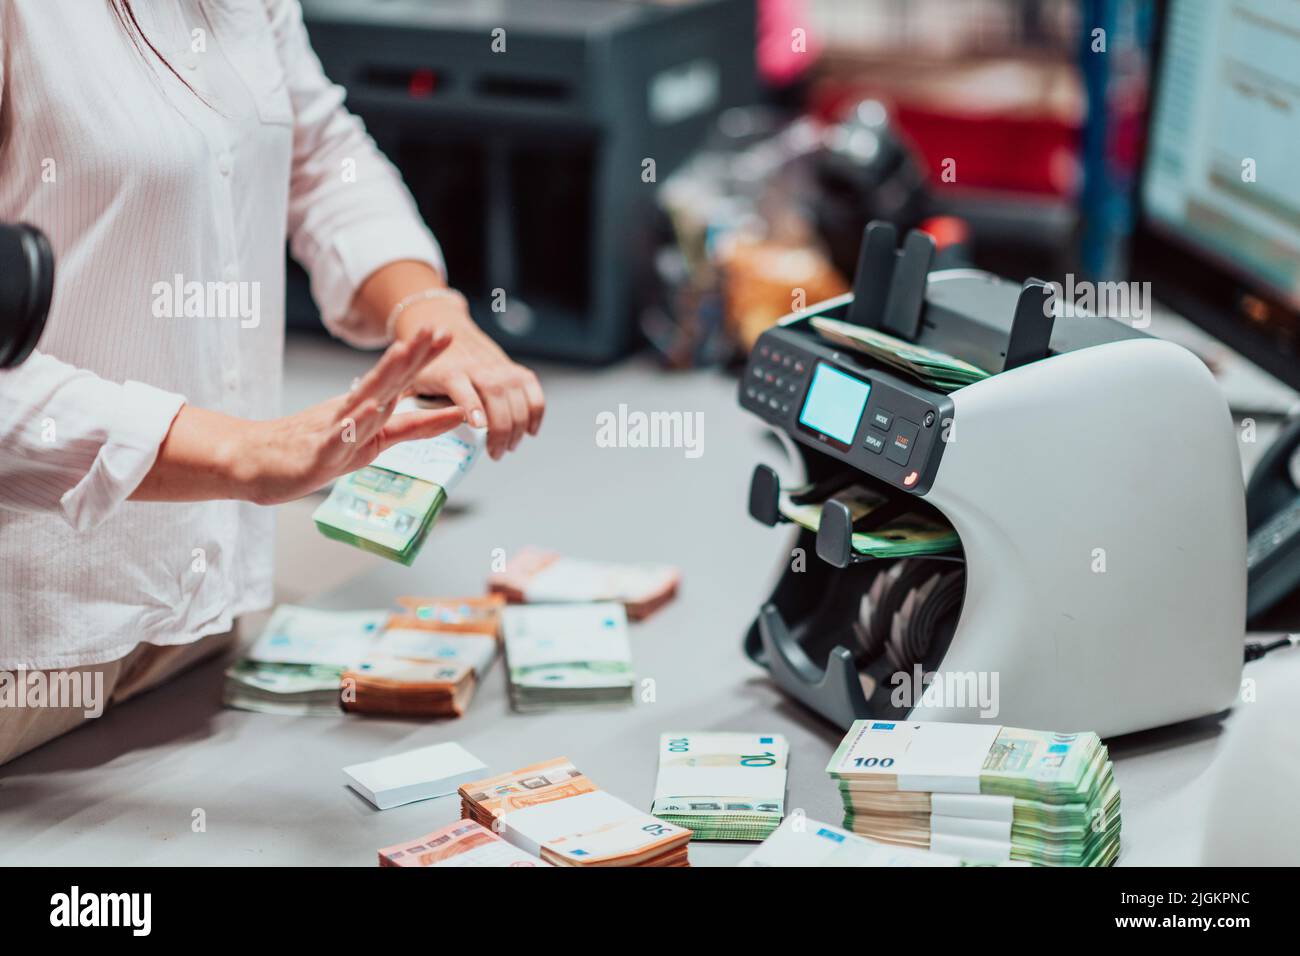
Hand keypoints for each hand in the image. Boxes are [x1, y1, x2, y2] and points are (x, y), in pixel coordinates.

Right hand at [236, 327, 463, 504]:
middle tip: (435, 329)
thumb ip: (405, 429)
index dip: (424, 359)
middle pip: (387, 381)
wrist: (254, 462)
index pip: (400, 381)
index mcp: (365, 409)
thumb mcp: (369, 441)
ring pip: (364, 400)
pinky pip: (338, 437)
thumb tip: (441, 416)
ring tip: (404, 353)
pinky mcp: (318, 454)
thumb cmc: (312, 449)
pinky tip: (368, 410)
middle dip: (413, 356)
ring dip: (385, 377)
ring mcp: (333, 431)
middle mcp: (351, 413)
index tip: (447, 333)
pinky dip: (354, 424)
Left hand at [394, 291, 544, 459]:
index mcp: (449, 371)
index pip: (463, 389)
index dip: (472, 407)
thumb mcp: (410, 383)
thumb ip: (410, 407)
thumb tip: (402, 436)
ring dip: (519, 425)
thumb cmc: (426, 366)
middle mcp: (477, 367)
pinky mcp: (513, 368)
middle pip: (496, 395)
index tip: (479, 426)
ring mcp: (498, 366)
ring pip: (517, 395)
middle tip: (496, 453)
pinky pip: (532, 389)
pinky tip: (531, 431)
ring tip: (509, 447)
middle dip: (501, 428)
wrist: (444, 327)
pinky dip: (536, 410)